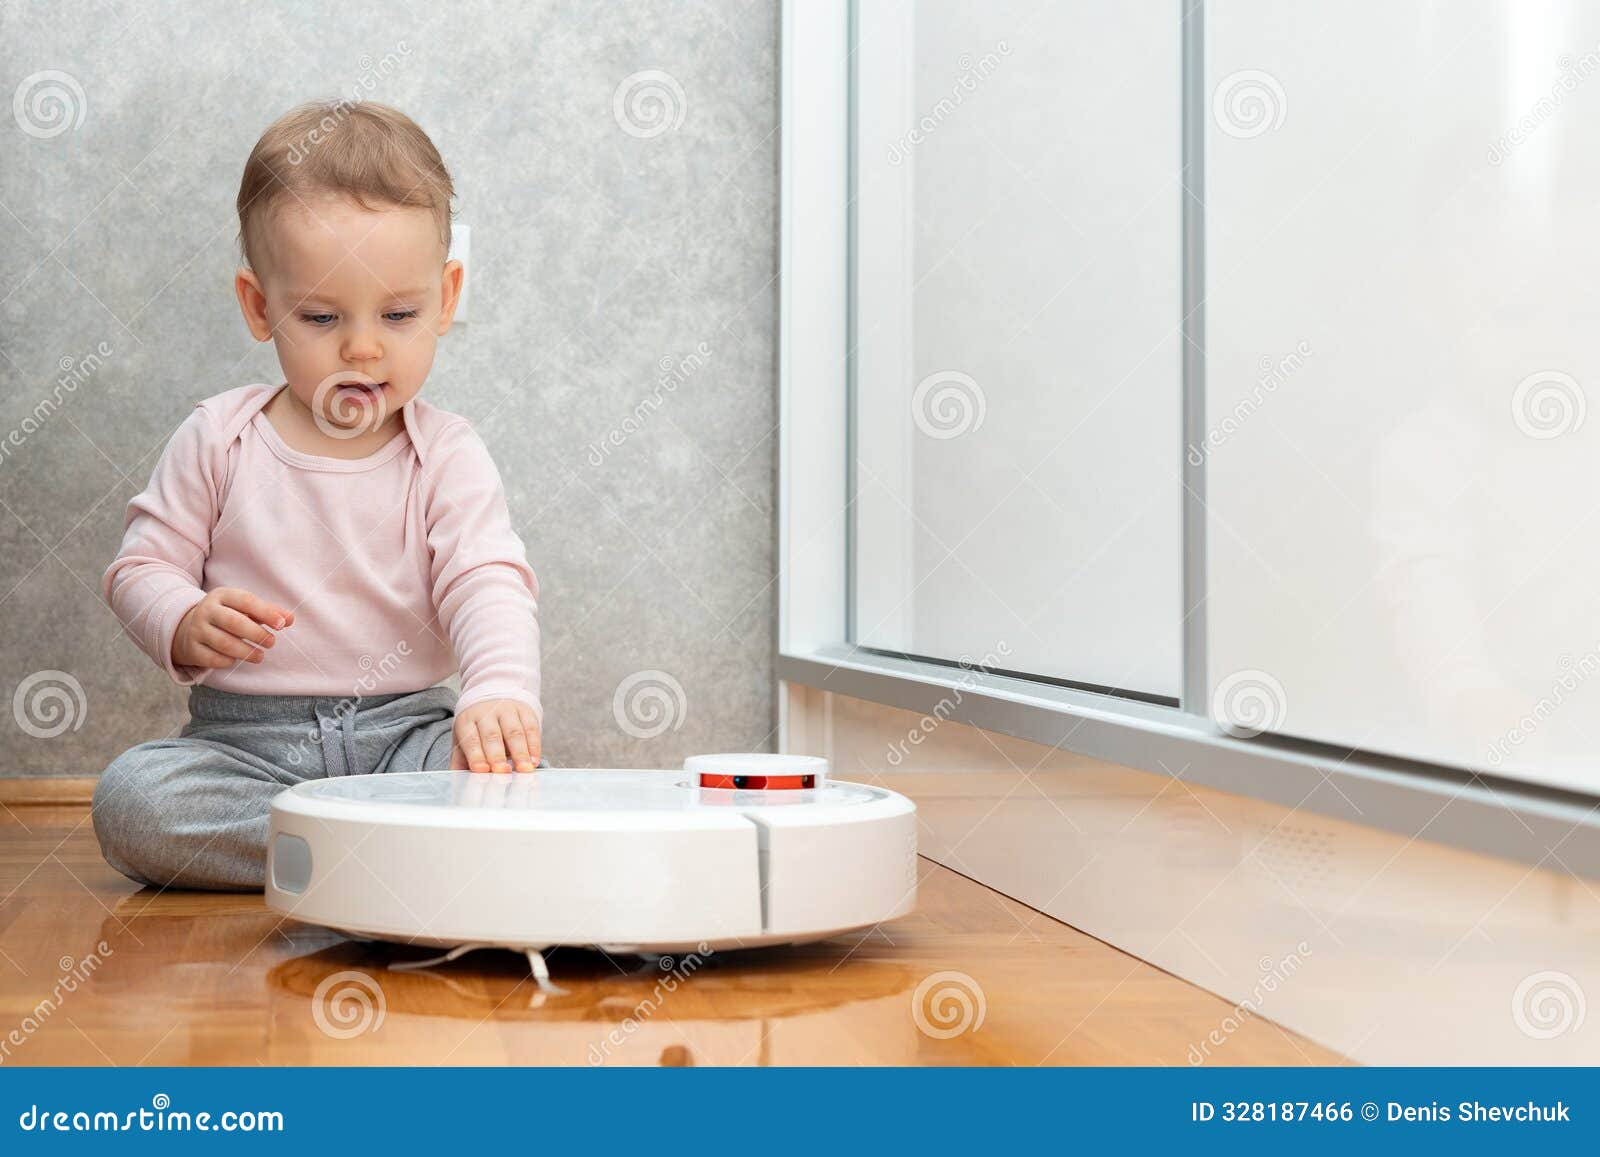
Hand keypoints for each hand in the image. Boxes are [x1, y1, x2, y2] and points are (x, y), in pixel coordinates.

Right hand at [172, 586, 293, 668]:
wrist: (188, 627)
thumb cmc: (227, 616)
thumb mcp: (245, 608)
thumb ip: (269, 612)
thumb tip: (290, 619)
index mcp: (222, 596)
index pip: (246, 601)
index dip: (266, 613)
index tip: (282, 625)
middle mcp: (207, 610)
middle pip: (234, 622)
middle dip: (257, 634)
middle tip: (272, 643)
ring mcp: (196, 629)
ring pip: (224, 643)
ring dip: (247, 652)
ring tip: (260, 655)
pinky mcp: (192, 649)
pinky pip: (213, 659)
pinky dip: (228, 661)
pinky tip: (236, 659)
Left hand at [450, 698, 541, 772]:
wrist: (494, 699)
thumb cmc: (477, 728)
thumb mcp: (463, 739)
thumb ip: (460, 761)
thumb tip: (459, 783)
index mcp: (467, 721)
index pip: (471, 739)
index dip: (476, 755)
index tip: (482, 770)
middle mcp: (486, 713)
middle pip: (492, 735)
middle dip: (497, 755)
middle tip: (503, 771)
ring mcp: (507, 710)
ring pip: (514, 732)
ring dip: (520, 752)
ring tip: (524, 769)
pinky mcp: (525, 711)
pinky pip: (531, 728)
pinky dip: (534, 746)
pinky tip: (533, 761)